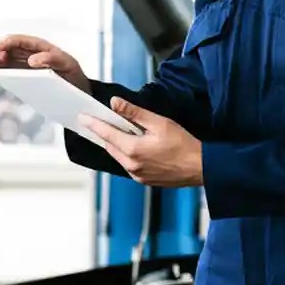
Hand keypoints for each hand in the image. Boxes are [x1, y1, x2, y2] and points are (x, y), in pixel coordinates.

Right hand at [0, 34, 89, 93]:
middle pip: (5, 50)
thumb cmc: (73, 73)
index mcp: (38, 46)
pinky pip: (4, 72)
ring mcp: (22, 64)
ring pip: (1, 61)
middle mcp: (27, 53)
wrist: (77, 89)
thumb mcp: (67, 64)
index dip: (4, 44)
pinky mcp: (20, 76)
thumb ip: (52, 59)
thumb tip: (31, 60)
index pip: (16, 39)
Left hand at [79, 97, 202, 187]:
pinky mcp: (143, 180)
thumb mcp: (159, 123)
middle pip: (110, 146)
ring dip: (117, 144)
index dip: (94, 124)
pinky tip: (137, 147)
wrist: (200, 167)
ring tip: (125, 133)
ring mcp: (136, 175)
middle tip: (104, 121)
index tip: (84, 117)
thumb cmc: (184, 145)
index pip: (106, 134)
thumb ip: (135, 113)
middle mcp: (131, 165)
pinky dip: (127, 155)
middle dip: (106, 133)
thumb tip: (116, 104)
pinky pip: (128, 165)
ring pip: (118, 156)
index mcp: (133, 149)